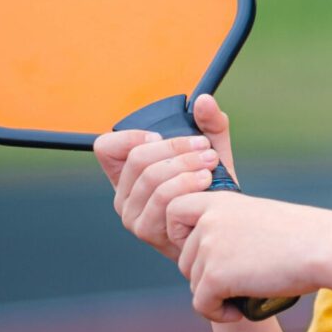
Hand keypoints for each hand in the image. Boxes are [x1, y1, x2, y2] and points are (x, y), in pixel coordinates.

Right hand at [93, 94, 237, 260]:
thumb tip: (204, 100)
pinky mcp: (147, 231)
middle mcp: (123, 194)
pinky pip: (162, 202)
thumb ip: (211, 125)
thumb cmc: (213, 189)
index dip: (130, 136)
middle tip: (205, 147)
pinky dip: (187, 187)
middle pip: (137, 159)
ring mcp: (132, 215)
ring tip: (210, 164)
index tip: (161, 136)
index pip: (106, 147)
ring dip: (185, 167)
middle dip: (175, 149)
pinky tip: (207, 185)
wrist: (225, 228)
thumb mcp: (213, 151)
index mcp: (127, 173)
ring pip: (150, 179)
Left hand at [166, 192, 328, 322]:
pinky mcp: (215, 276)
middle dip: (206, 276)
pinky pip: (202, 304)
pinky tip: (239, 313)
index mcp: (219, 201)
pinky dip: (218, 314)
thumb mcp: (258, 219)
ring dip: (215, 296)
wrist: (322, 248)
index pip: (173, 210)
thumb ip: (229, 228)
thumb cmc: (302, 236)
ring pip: (194, 283)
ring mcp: (209, 247)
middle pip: (185, 258)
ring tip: (243, 297)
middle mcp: (208, 220)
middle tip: (237, 283)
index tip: (206, 249)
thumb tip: (208, 257)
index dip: (180, 234)